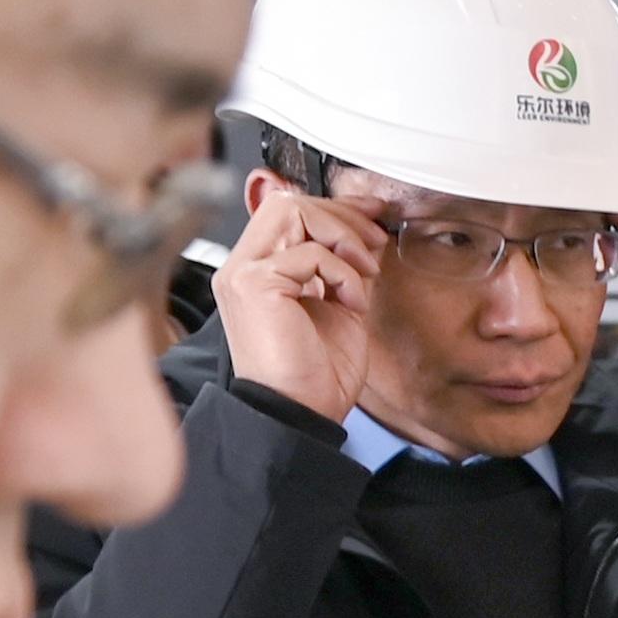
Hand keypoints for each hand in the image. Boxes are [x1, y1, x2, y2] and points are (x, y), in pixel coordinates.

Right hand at [209, 183, 383, 422]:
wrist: (302, 414)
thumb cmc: (317, 374)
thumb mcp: (341, 306)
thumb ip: (344, 267)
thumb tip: (367, 233)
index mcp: (258, 271)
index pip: (288, 211)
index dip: (334, 207)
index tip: (374, 215)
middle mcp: (242, 267)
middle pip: (288, 203)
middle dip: (341, 216)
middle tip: (375, 244)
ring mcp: (243, 274)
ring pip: (293, 213)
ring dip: (342, 238)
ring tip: (365, 274)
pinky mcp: (254, 285)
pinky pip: (310, 254)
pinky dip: (344, 274)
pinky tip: (352, 304)